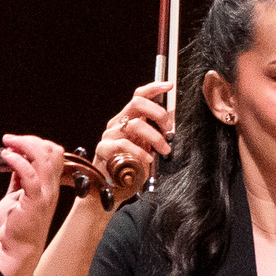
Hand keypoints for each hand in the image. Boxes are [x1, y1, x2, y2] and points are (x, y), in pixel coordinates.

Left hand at [0, 133, 67, 275]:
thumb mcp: (17, 196)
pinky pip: (30, 174)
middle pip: (53, 151)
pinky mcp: (35, 201)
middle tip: (10, 140)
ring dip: (24, 145)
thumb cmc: (16, 227)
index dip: (36, 143)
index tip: (16, 142)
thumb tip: (15, 160)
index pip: (54, 154)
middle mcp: (51, 188)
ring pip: (44, 158)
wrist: (17, 250)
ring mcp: (45, 194)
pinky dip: (17, 161)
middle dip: (30, 140)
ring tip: (7, 144)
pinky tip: (6, 157)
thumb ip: (19, 178)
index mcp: (49, 185)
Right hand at [90, 78, 173, 207]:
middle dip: (158, 113)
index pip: (139, 96)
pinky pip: (123, 144)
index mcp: (128, 119)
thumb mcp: (147, 148)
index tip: (169, 86)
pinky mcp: (103, 149)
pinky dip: (140, 151)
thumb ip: (155, 136)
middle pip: (137, 103)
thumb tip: (171, 129)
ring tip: (164, 151)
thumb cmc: (130, 168)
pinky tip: (147, 159)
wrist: (111, 189)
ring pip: (135, 124)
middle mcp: (118, 123)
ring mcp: (110, 135)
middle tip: (169, 130)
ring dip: (156, 137)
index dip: (154, 88)